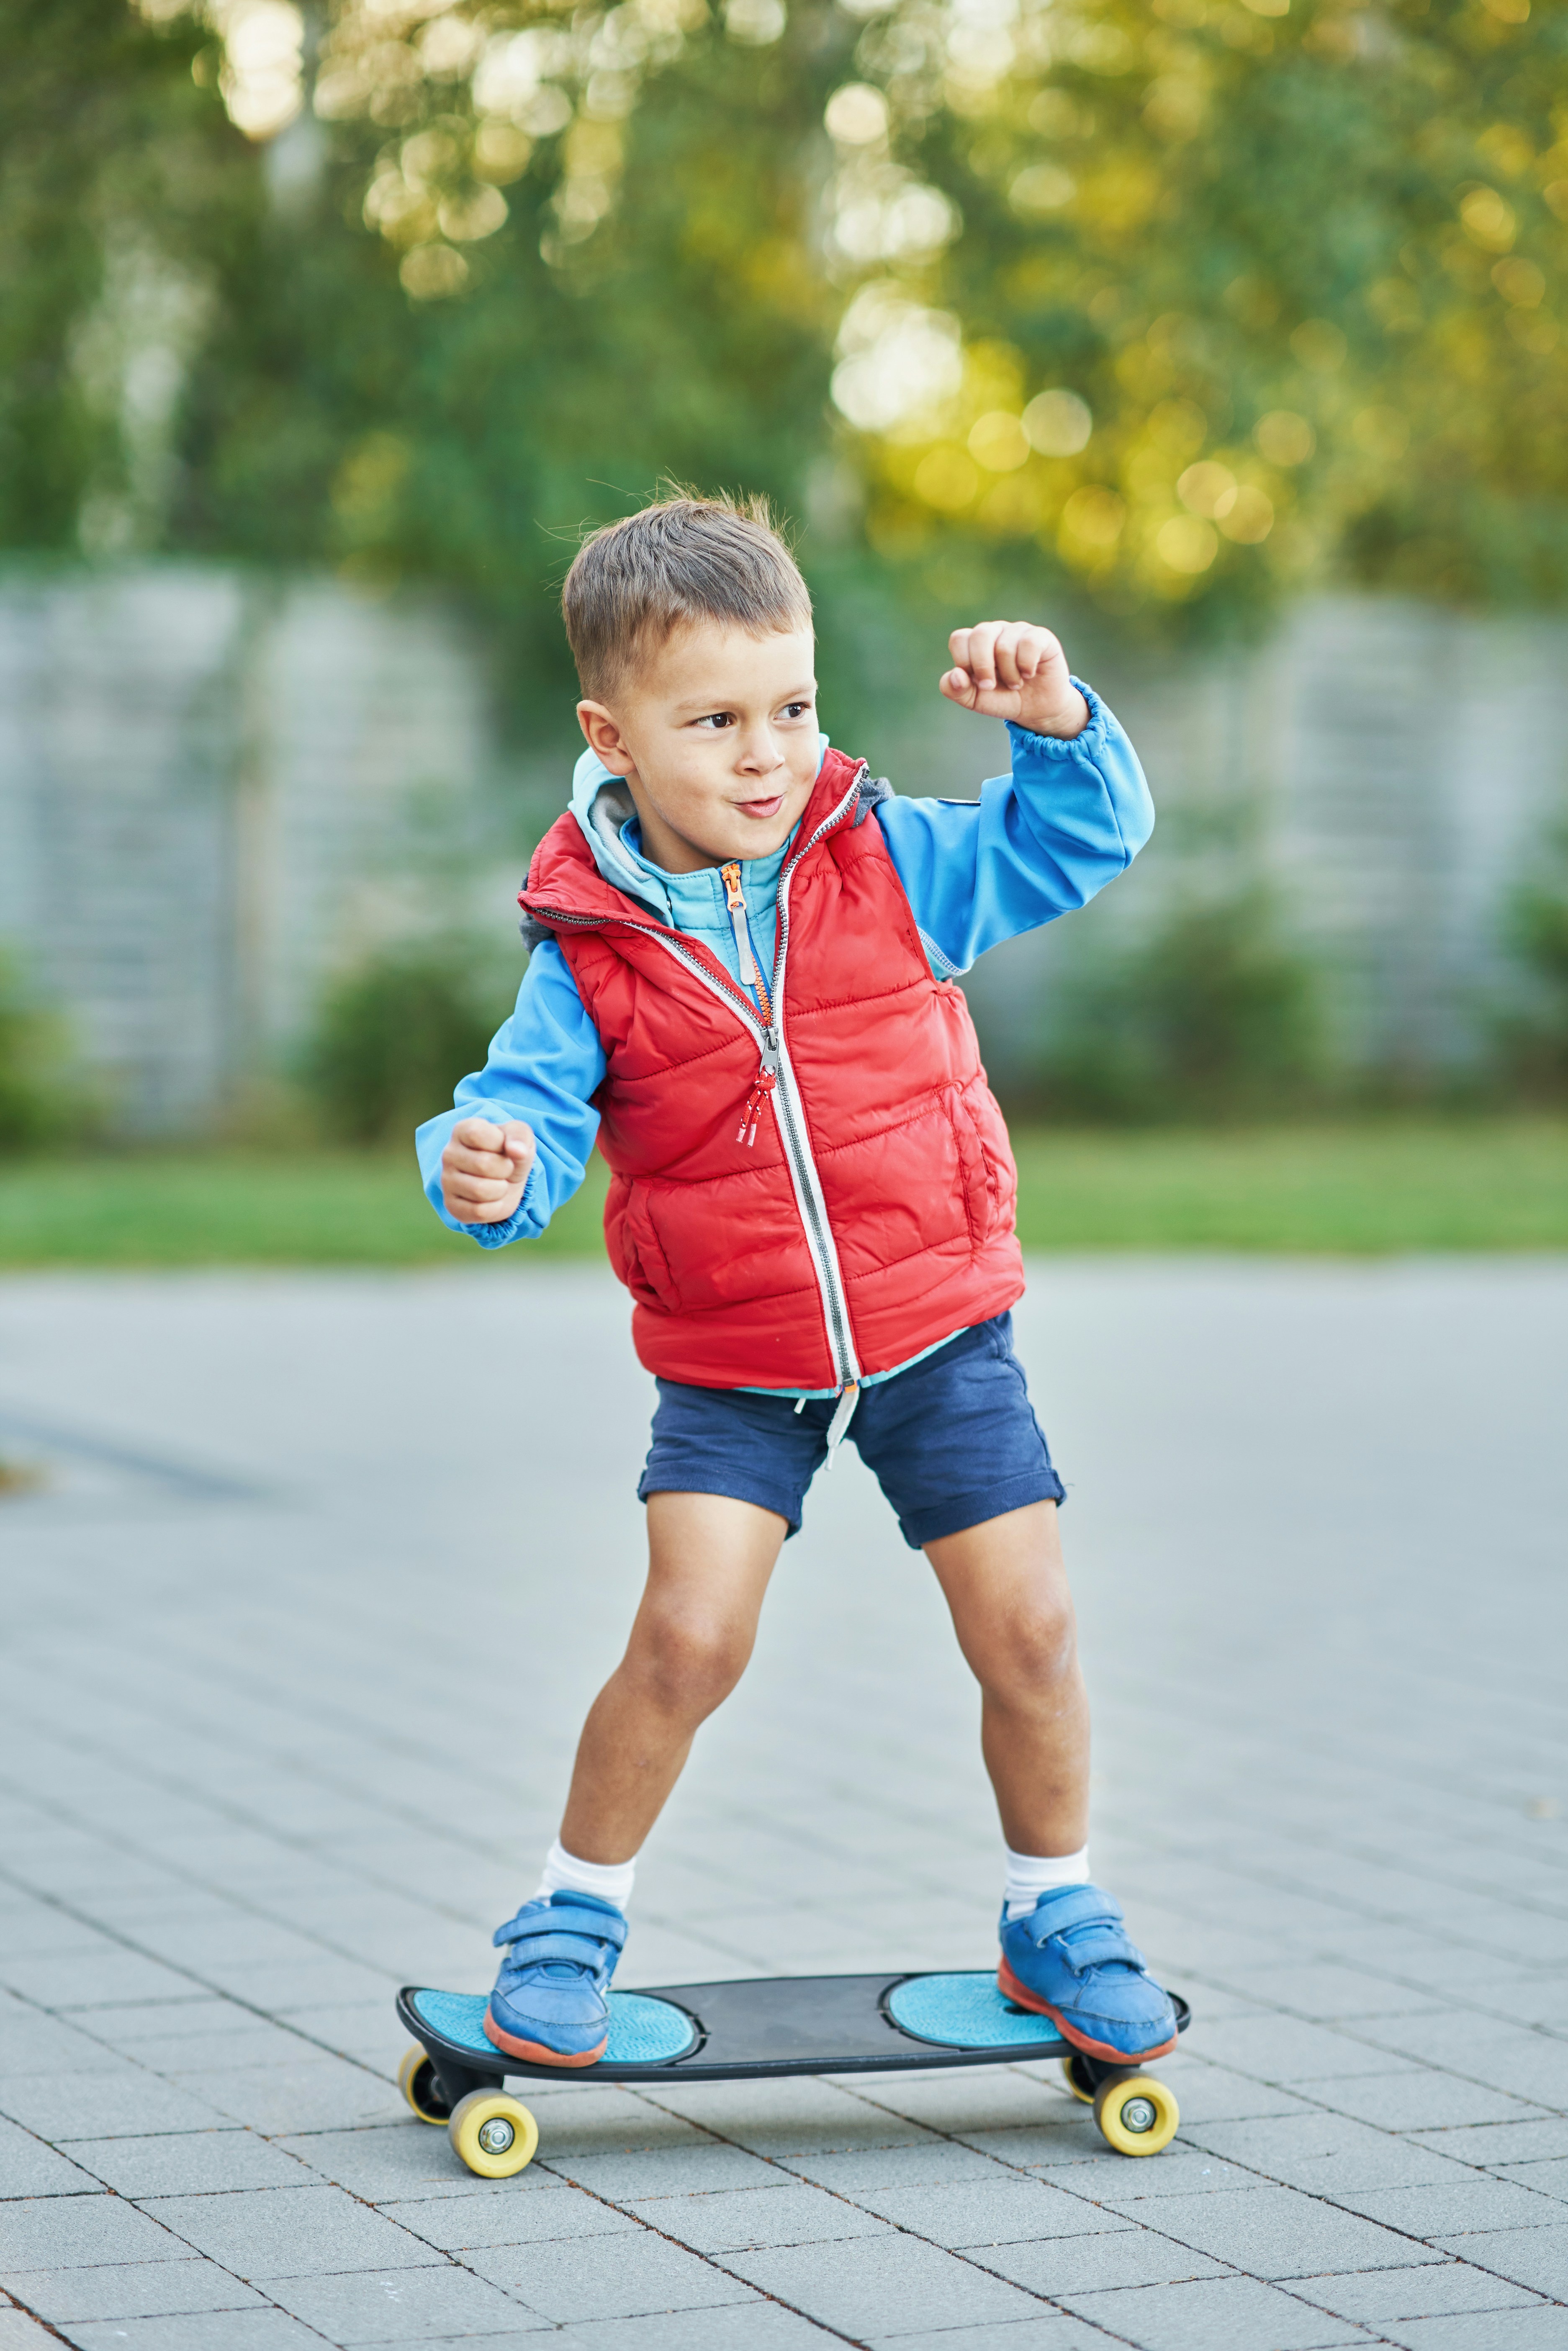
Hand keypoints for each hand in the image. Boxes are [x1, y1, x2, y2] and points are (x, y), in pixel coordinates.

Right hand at [441, 1117, 534, 1224]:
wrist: (507, 1178)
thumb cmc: (509, 1152)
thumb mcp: (520, 1135)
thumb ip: (519, 1135)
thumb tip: (518, 1151)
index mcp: (462, 1130)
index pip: (477, 1135)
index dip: (499, 1143)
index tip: (503, 1146)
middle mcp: (449, 1154)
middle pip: (483, 1165)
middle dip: (505, 1169)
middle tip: (505, 1168)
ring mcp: (446, 1181)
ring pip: (480, 1191)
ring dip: (501, 1189)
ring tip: (499, 1183)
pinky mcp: (452, 1205)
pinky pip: (479, 1212)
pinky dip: (495, 1208)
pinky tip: (493, 1199)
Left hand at [939, 621, 1088, 737]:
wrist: (1036, 710)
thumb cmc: (1003, 699)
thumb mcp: (974, 700)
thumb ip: (955, 689)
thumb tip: (956, 674)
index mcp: (975, 643)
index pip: (959, 638)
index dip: (964, 661)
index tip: (976, 682)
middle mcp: (996, 631)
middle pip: (980, 634)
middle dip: (983, 666)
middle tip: (990, 686)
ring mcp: (1018, 631)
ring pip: (1004, 645)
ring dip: (1009, 674)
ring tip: (1015, 684)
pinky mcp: (1041, 636)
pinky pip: (1029, 643)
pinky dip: (1026, 666)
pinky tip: (1029, 674)